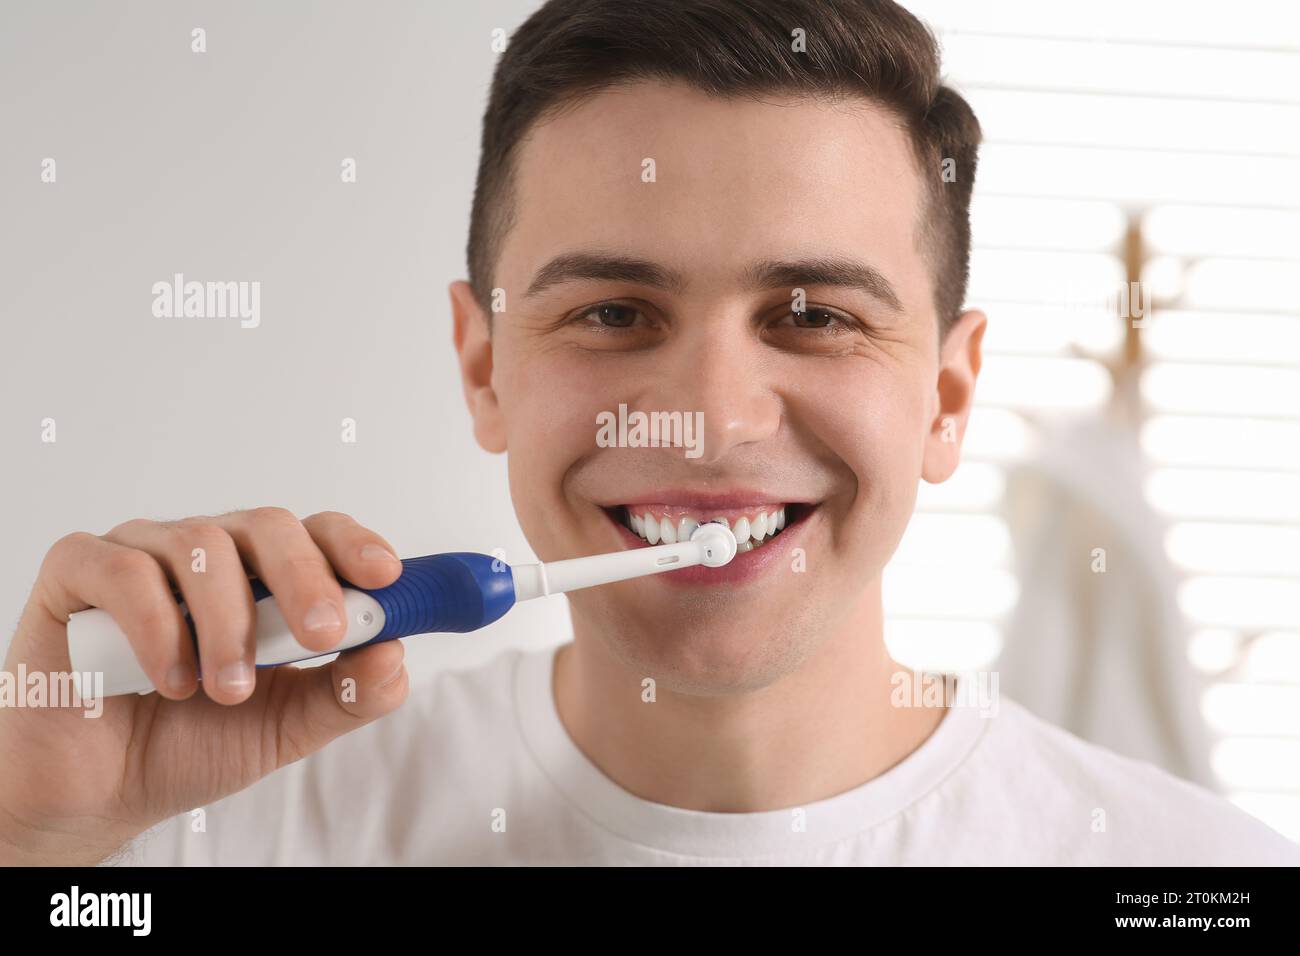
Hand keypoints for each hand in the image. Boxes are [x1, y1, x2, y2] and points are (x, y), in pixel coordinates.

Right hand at [0, 508, 408, 864]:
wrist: (100, 791)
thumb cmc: (193, 742)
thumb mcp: (286, 726)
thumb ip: (345, 694)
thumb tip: (397, 656)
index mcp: (263, 575)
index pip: (318, 533)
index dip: (354, 545)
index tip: (386, 576)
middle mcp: (208, 552)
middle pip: (268, 525)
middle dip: (304, 578)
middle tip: (321, 635)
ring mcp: (142, 554)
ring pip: (200, 545)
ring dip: (228, 622)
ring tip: (228, 690)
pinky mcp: (77, 571)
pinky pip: (124, 570)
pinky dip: (155, 625)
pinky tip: (169, 680)